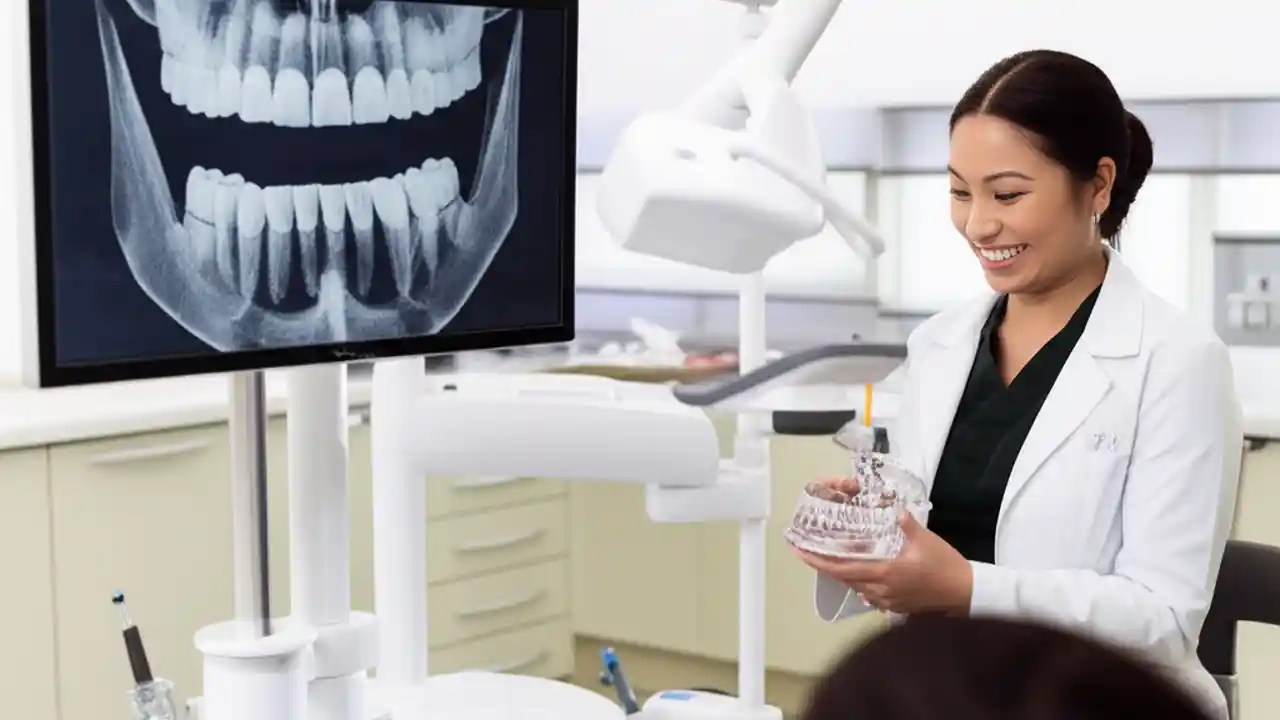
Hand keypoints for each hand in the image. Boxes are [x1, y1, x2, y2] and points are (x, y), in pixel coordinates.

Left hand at [792, 511, 973, 615]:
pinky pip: (869, 594)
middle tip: (808, 551)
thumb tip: (894, 508)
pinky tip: (859, 572)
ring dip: (842, 573)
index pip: (842, 568)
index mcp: (883, 573)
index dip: (818, 561)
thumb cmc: (945, 566)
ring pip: (855, 587)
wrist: (965, 593)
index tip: (799, 552)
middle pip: (844, 578)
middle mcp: (880, 590)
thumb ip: (906, 524)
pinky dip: (859, 581)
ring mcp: (887, 601)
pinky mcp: (896, 605)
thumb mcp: (926, 539)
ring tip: (830, 558)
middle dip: (824, 565)